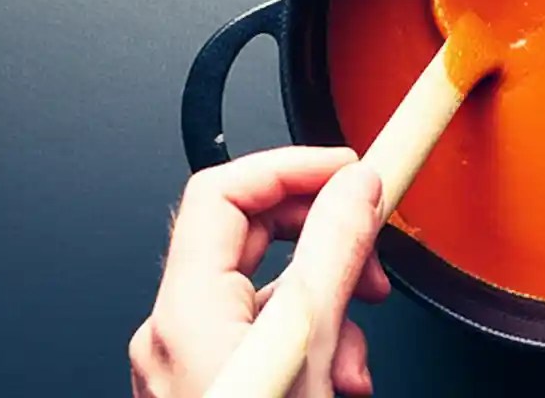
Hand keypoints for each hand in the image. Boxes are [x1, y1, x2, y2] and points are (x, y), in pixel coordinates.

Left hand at [129, 147, 388, 397]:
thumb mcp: (312, 343)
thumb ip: (334, 255)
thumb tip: (354, 188)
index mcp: (185, 313)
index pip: (224, 192)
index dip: (292, 168)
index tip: (349, 170)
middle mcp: (175, 335)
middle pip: (250, 236)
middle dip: (323, 237)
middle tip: (369, 244)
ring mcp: (191, 363)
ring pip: (267, 292)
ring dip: (328, 303)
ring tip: (357, 342)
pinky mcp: (215, 382)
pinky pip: (263, 335)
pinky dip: (310, 340)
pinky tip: (338, 373)